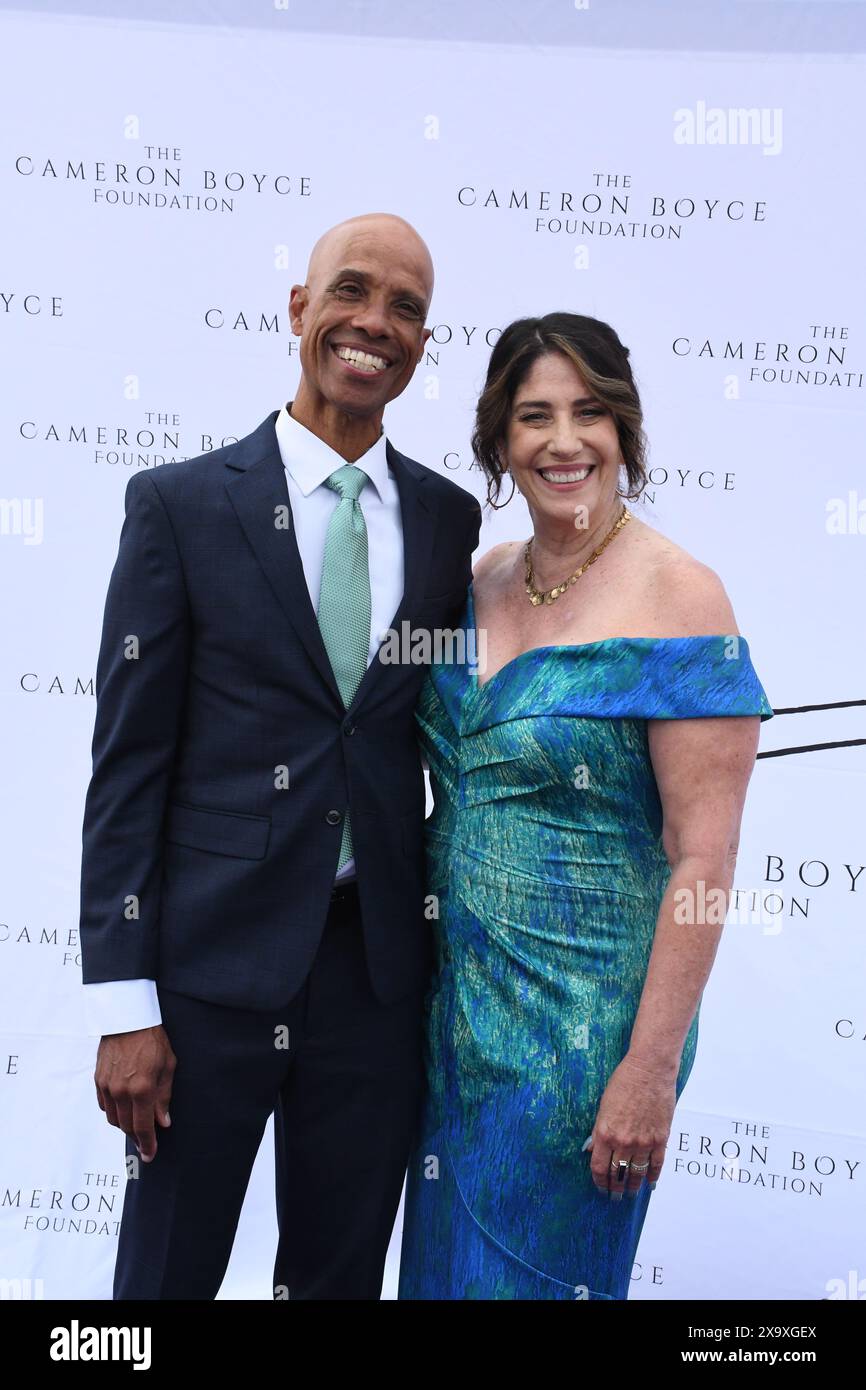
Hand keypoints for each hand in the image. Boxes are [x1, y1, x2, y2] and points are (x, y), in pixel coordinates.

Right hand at [94, 1025, 175, 1163]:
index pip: (143, 1128)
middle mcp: (121, 1091)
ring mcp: (107, 1086)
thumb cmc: (152, 1040)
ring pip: (113, 1119)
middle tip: (146, 1143)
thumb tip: (163, 1122)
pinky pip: (104, 1105)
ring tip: (136, 1125)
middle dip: (137, 1138)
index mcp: (142, 1089)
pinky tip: (124, 1108)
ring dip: (125, 1126)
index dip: (147, 1145)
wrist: (128, 1019)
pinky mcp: (98, 1080)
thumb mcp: (168, 1067)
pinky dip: (114, 1112)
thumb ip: (164, 1097)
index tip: (150, 1156)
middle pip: (127, 1127)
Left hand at [584, 1053, 677, 1199]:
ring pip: (636, 1174)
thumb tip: (592, 1149)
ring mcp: (643, 1142)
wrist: (649, 1070)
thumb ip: (599, 1132)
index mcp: (605, 1133)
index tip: (600, 1188)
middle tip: (615, 1197)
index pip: (599, 1168)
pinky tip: (649, 1183)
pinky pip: (656, 1165)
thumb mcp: (603, 1107)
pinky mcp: (661, 1139)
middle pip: (617, 1175)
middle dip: (615, 1189)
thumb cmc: (623, 1083)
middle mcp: (623, 1142)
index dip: (599, 1182)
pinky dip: (653, 1176)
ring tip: (630, 1194)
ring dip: (632, 1186)